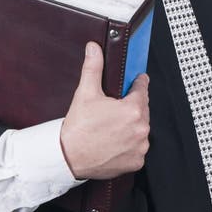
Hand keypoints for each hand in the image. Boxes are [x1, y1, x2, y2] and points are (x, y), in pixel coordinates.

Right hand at [60, 41, 150, 180]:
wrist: (68, 158)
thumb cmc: (78, 127)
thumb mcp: (85, 93)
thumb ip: (93, 67)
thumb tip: (94, 49)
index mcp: (133, 109)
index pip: (142, 89)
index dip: (138, 83)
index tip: (138, 80)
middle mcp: (141, 129)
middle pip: (142, 110)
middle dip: (132, 106)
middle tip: (115, 107)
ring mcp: (140, 147)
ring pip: (140, 129)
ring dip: (132, 125)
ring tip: (112, 125)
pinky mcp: (136, 162)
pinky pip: (137, 148)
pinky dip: (129, 144)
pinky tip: (115, 140)